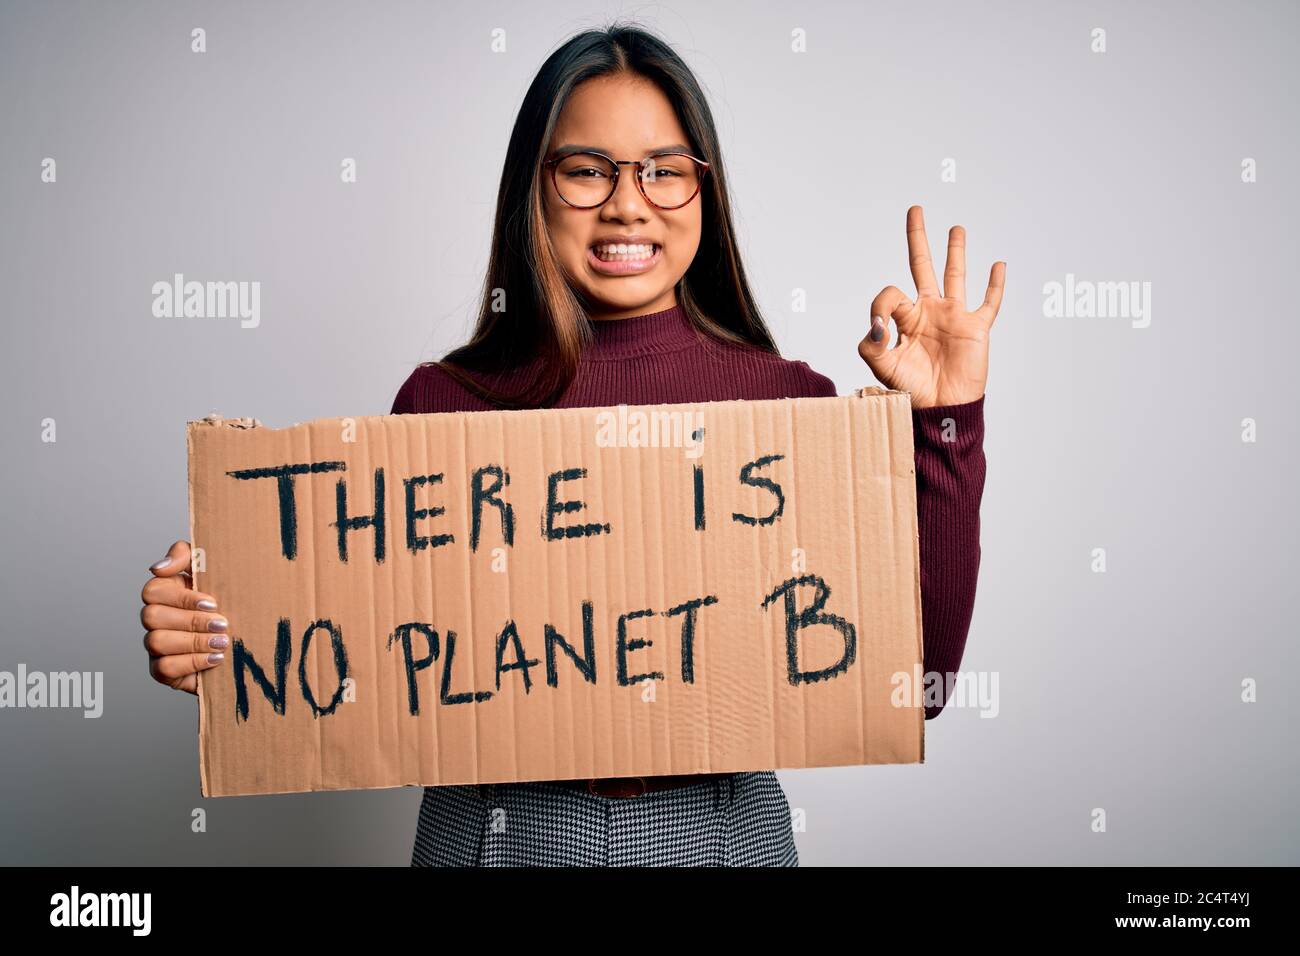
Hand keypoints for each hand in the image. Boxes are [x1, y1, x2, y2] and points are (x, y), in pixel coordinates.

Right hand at [141, 540, 227, 694]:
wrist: (252, 636)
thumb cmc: (231, 598)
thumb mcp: (216, 570)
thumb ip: (188, 555)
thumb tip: (158, 567)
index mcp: (165, 592)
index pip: (152, 590)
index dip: (181, 598)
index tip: (213, 602)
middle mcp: (155, 618)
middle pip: (151, 616)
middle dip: (191, 621)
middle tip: (223, 624)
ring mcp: (156, 645)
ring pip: (156, 642)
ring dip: (194, 642)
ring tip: (222, 642)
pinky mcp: (163, 670)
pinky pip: (164, 668)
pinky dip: (192, 663)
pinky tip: (216, 658)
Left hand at [858, 205, 1004, 408]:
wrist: (938, 408)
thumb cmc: (909, 389)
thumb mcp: (880, 366)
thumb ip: (869, 344)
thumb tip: (875, 326)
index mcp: (904, 318)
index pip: (890, 293)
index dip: (880, 306)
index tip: (877, 330)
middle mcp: (928, 311)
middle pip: (922, 266)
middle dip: (917, 238)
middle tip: (915, 210)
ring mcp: (953, 317)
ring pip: (955, 275)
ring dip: (955, 251)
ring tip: (955, 228)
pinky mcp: (975, 328)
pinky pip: (989, 303)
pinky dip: (995, 285)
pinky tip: (998, 265)